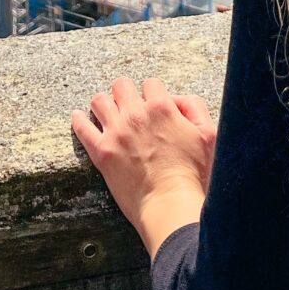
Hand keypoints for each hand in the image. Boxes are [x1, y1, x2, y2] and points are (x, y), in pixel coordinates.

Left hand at [71, 76, 216, 256]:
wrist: (170, 205)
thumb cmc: (193, 174)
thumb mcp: (209, 134)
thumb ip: (194, 108)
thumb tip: (176, 100)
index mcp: (161, 107)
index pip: (151, 84)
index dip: (154, 95)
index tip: (153, 107)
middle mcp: (136, 115)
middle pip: (121, 86)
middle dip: (126, 93)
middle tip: (129, 106)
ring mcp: (116, 133)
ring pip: (99, 101)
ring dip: (104, 103)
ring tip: (107, 112)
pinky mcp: (102, 153)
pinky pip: (82, 128)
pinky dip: (79, 120)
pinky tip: (79, 118)